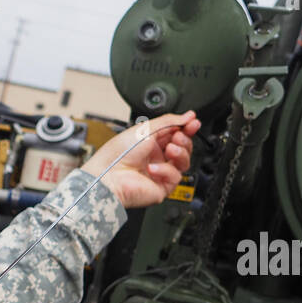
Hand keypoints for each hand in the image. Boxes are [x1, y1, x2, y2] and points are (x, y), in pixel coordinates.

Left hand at [78, 111, 200, 208]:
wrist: (108, 176)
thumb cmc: (117, 154)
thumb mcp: (145, 129)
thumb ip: (169, 121)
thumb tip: (188, 115)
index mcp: (151, 142)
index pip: (176, 134)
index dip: (186, 128)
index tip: (193, 122)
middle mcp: (156, 157)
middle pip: (183, 148)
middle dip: (184, 139)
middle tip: (179, 136)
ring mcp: (159, 173)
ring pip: (183, 162)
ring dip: (180, 152)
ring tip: (170, 149)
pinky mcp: (161, 187)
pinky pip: (175, 177)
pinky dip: (166, 170)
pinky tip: (153, 168)